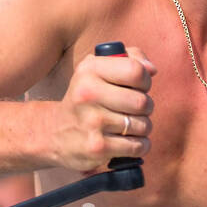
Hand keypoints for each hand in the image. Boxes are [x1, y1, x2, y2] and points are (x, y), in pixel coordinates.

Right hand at [48, 46, 155, 173]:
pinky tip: (127, 141)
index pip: (136, 71)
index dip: (144, 81)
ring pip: (143, 125)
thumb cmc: (87, 97)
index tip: (137, 87)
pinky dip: (140, 145)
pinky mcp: (98, 147)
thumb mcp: (99, 69)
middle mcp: (88, 93)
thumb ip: (130, 59)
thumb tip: (151, 69)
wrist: (55, 132)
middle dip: (145, 107)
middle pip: (142, 101)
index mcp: (90, 70)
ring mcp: (92, 122)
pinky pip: (138, 146)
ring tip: (127, 126)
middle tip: (133, 109)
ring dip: (142, 127)